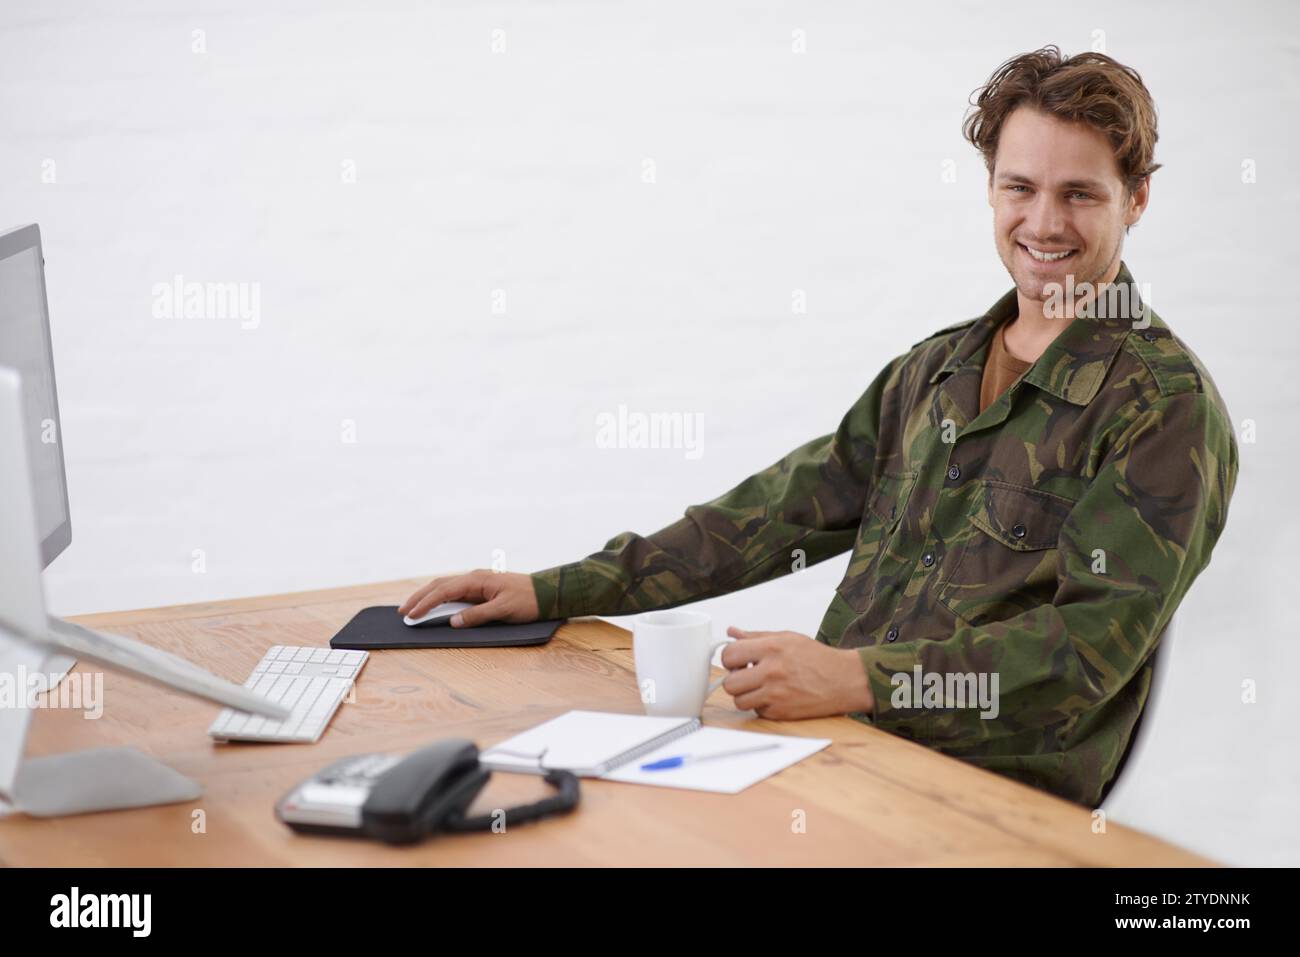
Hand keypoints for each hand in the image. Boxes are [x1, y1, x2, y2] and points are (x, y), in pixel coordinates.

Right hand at [398, 570, 539, 626]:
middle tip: (403, 611)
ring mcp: (478, 581)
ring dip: (428, 597)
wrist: (549, 592)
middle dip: (420, 598)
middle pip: (440, 585)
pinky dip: (441, 598)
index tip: (411, 614)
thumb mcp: (503, 610)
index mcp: (477, 579)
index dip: (425, 603)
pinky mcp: (482, 588)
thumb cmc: (528, 600)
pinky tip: (435, 605)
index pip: (444, 591)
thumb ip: (477, 616)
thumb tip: (453, 621)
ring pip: (446, 586)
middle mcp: (474, 577)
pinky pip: (456, 591)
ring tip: (413, 608)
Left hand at [719, 627, 873, 719]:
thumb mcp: (787, 638)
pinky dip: (762, 706)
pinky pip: (757, 712)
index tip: (737, 660)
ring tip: (760, 687)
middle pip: (729, 683)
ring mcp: (776, 694)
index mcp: (772, 648)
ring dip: (746, 695)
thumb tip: (732, 633)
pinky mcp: (782, 712)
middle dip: (735, 679)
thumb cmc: (817, 658)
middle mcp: (772, 671)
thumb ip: (756, 636)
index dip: (730, 659)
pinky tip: (775, 696)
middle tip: (747, 675)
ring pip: (739, 701)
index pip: (729, 655)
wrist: (844, 680)